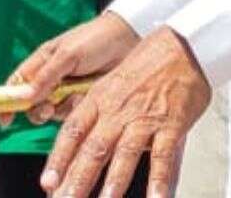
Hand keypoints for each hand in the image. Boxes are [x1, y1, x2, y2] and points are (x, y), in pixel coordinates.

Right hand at [4, 12, 140, 126]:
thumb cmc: (95, 39)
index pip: (16, 84)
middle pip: (32, 104)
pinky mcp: (84, 99)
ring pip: (52, 112)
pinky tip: (87, 95)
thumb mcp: (67, 56)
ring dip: (61, 109)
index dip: (7, 102)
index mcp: (41, 61)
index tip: (3, 119)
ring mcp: (67, 89)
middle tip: (49, 109)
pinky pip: (72, 113)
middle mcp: (51, 77)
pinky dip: (77, 108)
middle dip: (38, 111)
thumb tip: (22, 98)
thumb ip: (45, 77)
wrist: (129, 40)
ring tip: (74, 96)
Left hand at [39, 28, 210, 197]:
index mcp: (99, 98)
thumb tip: (77, 145)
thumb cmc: (146, 66)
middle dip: (78, 180)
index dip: (58, 159)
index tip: (47, 183)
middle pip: (93, 149)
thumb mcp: (112, 85)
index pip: (72, 132)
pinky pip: (163, 156)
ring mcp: (144, 117)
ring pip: (125, 153)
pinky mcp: (171, 124)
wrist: (183, 46)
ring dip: (113, 183)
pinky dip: (158, 179)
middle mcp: (118, 110)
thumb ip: (96, 115)